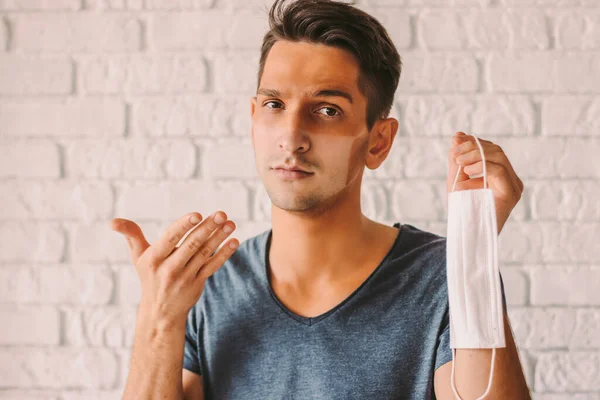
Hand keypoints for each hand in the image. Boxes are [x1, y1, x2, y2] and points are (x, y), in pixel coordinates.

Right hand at [109, 211, 237, 327]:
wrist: (160, 312)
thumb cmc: (149, 276)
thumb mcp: (138, 257)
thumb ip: (131, 235)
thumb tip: (112, 222)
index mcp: (154, 258)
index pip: (170, 239)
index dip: (183, 226)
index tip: (197, 214)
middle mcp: (169, 268)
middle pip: (192, 245)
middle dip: (208, 228)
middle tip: (221, 214)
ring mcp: (185, 277)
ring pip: (205, 254)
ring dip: (219, 238)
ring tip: (231, 223)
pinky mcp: (198, 284)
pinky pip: (213, 266)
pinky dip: (225, 254)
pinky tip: (234, 241)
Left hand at [446, 131, 523, 234]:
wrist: (464, 233)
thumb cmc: (461, 209)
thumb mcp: (456, 177)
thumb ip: (458, 157)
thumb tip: (458, 134)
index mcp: (502, 175)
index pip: (492, 150)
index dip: (473, 142)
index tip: (455, 141)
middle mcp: (512, 180)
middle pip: (496, 150)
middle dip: (473, 147)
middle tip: (454, 153)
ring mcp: (514, 187)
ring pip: (499, 157)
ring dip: (475, 155)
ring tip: (459, 162)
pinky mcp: (510, 194)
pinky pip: (499, 171)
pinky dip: (482, 165)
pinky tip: (467, 169)